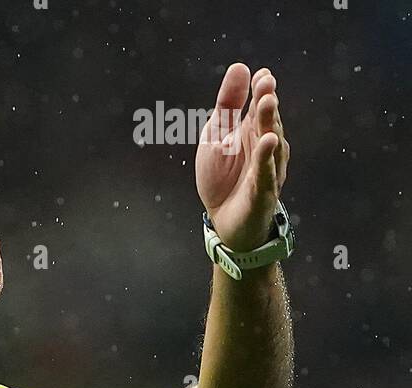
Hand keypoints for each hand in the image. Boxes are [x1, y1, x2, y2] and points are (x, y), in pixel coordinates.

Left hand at [196, 63, 290, 252]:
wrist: (223, 219)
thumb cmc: (222, 176)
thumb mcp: (217, 134)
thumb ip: (228, 104)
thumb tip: (240, 66)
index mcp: (254, 129)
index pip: (260, 104)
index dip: (262, 89)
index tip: (262, 75)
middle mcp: (265, 146)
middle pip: (268, 121)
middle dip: (267, 102)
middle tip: (266, 85)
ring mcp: (267, 169)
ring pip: (271, 144)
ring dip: (270, 124)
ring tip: (267, 104)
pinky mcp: (262, 192)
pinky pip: (265, 173)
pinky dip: (266, 158)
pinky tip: (267, 142)